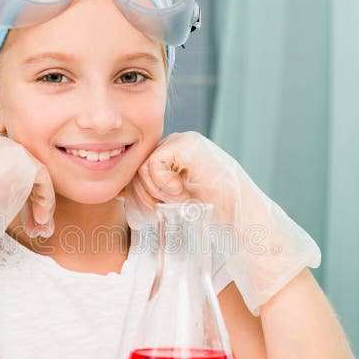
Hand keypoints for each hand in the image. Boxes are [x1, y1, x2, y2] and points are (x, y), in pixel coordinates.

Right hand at [0, 137, 54, 287]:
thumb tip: (9, 218)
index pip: (12, 181)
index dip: (24, 206)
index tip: (29, 231)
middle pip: (27, 179)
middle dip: (36, 208)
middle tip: (40, 232)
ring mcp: (5, 151)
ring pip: (37, 179)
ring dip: (44, 207)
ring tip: (42, 231)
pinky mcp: (19, 156)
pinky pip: (42, 176)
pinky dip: (46, 198)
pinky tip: (40, 219)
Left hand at [124, 132, 319, 313]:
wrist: (239, 217)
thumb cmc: (209, 212)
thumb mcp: (171, 201)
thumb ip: (149, 190)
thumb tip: (120, 191)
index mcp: (170, 157)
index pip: (136, 172)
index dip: (139, 195)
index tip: (156, 211)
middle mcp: (174, 145)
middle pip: (136, 169)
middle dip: (146, 195)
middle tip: (168, 207)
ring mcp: (181, 142)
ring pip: (142, 167)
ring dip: (156, 191)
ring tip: (178, 200)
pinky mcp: (187, 144)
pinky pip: (153, 163)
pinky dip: (163, 184)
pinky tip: (181, 192)